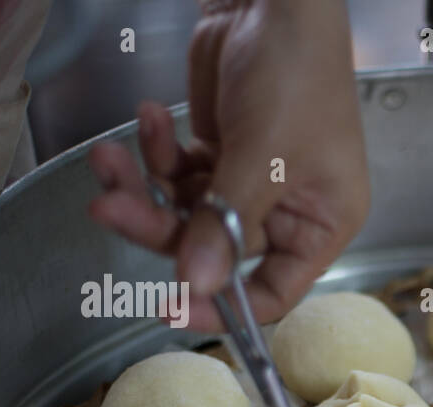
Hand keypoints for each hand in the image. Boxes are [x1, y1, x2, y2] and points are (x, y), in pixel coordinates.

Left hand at [88, 0, 368, 330]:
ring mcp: (249, 182)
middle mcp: (287, 211)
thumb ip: (225, 223)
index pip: (273, 292)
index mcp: (321, 224)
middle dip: (158, 228)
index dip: (224, 306)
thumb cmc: (297, 72)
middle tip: (111, 206)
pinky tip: (147, 118)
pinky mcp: (218, 150)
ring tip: (111, 157)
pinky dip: (154, 151)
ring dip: (142, 186)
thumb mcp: (262, 155)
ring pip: (185, 212)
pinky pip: (176, 173)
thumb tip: (194, 288)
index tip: (171, 308)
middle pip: (214, 251)